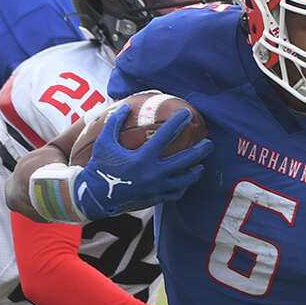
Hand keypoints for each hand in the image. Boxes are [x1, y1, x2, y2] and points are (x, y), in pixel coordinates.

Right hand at [74, 103, 209, 219]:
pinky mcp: (156, 198)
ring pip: (185, 180)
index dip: (177, 123)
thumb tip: (126, 106)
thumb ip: (114, 123)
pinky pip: (176, 193)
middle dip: (200, 151)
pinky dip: (183, 187)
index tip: (187, 114)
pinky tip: (186, 181)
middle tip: (209, 143)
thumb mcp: (104, 144)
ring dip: (196, 171)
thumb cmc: (99, 168)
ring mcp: (157, 188)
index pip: (165, 136)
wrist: (96, 197)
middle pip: (185, 160)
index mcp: (142, 158)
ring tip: (202, 164)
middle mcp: (153, 174)